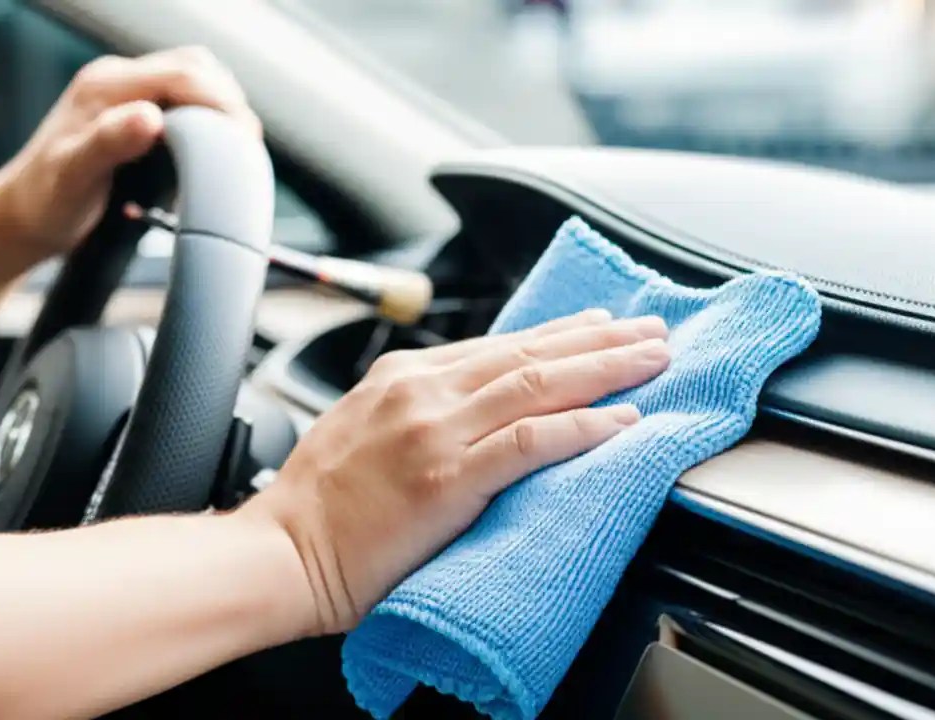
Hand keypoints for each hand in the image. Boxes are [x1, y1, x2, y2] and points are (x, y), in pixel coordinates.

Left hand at [0, 46, 259, 262]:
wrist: (24, 215)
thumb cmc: (46, 201)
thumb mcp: (74, 175)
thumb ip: (110, 142)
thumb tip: (150, 118)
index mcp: (106, 87)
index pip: (184, 73)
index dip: (223, 102)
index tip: (245, 139)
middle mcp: (118, 81)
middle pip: (198, 68)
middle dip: (230, 102)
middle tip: (246, 146)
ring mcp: (128, 93)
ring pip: (197, 79)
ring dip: (222, 108)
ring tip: (235, 148)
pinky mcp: (136, 109)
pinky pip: (187, 99)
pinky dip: (210, 118)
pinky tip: (213, 149)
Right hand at [241, 310, 670, 635]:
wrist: (280, 554)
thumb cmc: (319, 505)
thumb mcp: (363, 427)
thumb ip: (416, 407)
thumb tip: (472, 406)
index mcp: (404, 376)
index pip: (499, 344)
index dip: (559, 332)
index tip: (602, 325)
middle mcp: (423, 391)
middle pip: (530, 352)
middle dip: (600, 340)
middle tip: (652, 331)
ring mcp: (434, 432)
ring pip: (538, 383)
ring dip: (606, 369)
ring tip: (654, 362)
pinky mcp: (445, 479)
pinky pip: (528, 442)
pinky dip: (580, 428)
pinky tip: (620, 421)